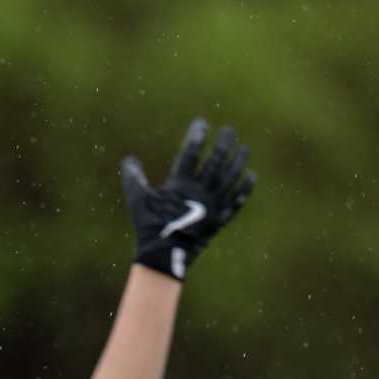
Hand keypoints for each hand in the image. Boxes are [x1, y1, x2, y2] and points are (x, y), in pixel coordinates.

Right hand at [121, 120, 253, 279]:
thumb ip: (134, 179)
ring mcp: (213, 204)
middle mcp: (201, 190)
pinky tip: (250, 176)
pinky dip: (245, 188)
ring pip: (231, 177)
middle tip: (228, 130)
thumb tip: (128, 160)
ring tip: (244, 148)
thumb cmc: (149, 226)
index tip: (201, 123)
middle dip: (224, 143)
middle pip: (216, 160)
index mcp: (180, 184)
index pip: (191, 153)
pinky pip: (237, 200)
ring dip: (239, 160)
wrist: (165, 255)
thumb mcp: (137, 201)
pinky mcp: (220, 218)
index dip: (196, 136)